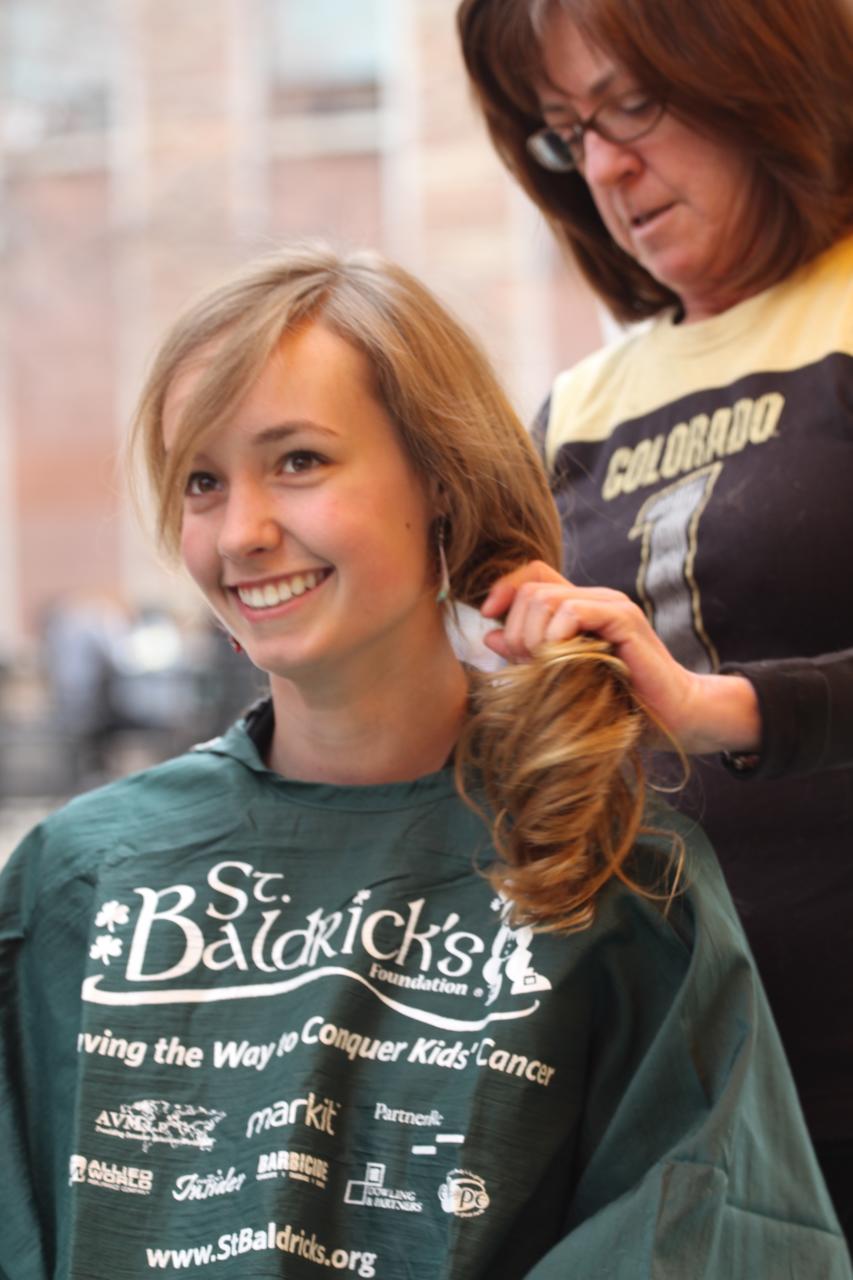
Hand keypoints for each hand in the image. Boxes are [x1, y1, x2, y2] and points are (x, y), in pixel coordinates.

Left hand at [480, 562, 760, 754]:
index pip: (531, 573)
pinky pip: (574, 612)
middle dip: (518, 631)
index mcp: (579, 606)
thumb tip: (490, 636)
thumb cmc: (620, 702)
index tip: (487, 617)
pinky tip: (565, 664)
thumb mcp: (561, 677)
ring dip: (534, 639)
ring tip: (548, 669)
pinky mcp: (625, 621)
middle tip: (529, 665)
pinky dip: (557, 639)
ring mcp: (611, 606)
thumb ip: (529, 653)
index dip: (504, 588)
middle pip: (531, 590)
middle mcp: (595, 598)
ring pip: (546, 599)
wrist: (675, 717)